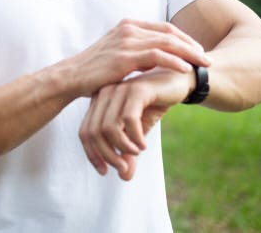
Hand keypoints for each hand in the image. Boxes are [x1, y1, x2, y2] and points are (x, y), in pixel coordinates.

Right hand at [68, 19, 209, 97]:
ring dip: (190, 53)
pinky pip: (157, 56)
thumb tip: (154, 59)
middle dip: (192, 46)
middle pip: (170, 33)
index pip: (165, 28)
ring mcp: (127, 41)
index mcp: (128, 25)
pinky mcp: (125, 57)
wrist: (72, 77)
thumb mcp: (117, 54)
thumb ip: (135, 51)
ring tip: (205, 65)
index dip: (185, 39)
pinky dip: (175, 61)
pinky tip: (187, 70)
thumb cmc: (94, 70)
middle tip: (208, 59)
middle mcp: (129, 29)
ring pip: (168, 43)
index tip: (198, 51)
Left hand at [79, 68, 193, 179]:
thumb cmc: (152, 106)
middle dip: (108, 155)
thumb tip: (125, 178)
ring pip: (109, 128)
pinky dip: (135, 138)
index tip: (105, 172)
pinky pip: (129, 120)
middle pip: (94, 133)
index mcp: (98, 103)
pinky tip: (143, 144)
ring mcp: (119, 90)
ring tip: (137, 152)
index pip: (85, 133)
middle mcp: (104, 94)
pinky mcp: (137, 90)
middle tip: (124, 167)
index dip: (92, 155)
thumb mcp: (138, 133)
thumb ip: (128, 152)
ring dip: (123, 148)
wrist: (175, 83)